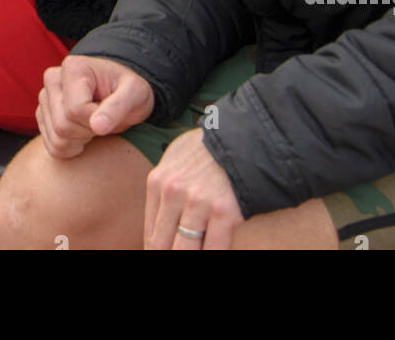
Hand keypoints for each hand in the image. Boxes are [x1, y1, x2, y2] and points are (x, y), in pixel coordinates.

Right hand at [36, 54, 153, 158]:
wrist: (120, 94)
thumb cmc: (129, 90)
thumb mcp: (136, 93)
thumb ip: (119, 106)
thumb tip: (97, 126)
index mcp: (73, 68)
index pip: (75, 110)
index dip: (97, 121)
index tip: (111, 114)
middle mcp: (53, 79)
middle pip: (62, 126)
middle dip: (88, 132)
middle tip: (103, 121)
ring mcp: (45, 98)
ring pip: (56, 139)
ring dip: (80, 141)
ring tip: (94, 124)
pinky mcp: (43, 116)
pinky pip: (52, 147)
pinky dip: (71, 148)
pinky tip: (83, 132)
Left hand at [144, 128, 242, 250]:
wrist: (243, 139)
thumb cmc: (207, 152)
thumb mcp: (175, 160)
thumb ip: (163, 190)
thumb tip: (157, 227)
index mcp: (158, 182)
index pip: (151, 234)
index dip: (157, 251)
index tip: (163, 254)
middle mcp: (173, 193)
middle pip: (162, 245)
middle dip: (168, 255)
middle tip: (177, 252)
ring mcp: (198, 204)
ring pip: (184, 250)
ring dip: (189, 254)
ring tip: (194, 250)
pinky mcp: (224, 213)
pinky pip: (213, 249)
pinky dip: (211, 254)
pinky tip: (211, 250)